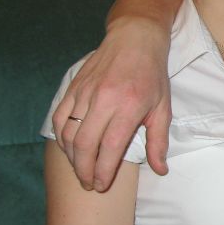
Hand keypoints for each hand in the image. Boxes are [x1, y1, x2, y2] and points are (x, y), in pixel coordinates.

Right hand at [52, 17, 171, 190]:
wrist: (134, 39)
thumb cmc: (152, 75)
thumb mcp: (163, 107)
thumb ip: (158, 141)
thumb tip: (160, 170)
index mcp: (129, 106)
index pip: (110, 147)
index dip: (103, 171)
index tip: (102, 185)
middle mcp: (103, 100)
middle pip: (85, 145)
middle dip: (84, 170)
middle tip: (89, 184)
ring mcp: (85, 93)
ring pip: (69, 134)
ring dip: (72, 157)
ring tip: (81, 170)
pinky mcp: (73, 87)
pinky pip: (60, 118)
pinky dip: (61, 138)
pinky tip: (70, 149)